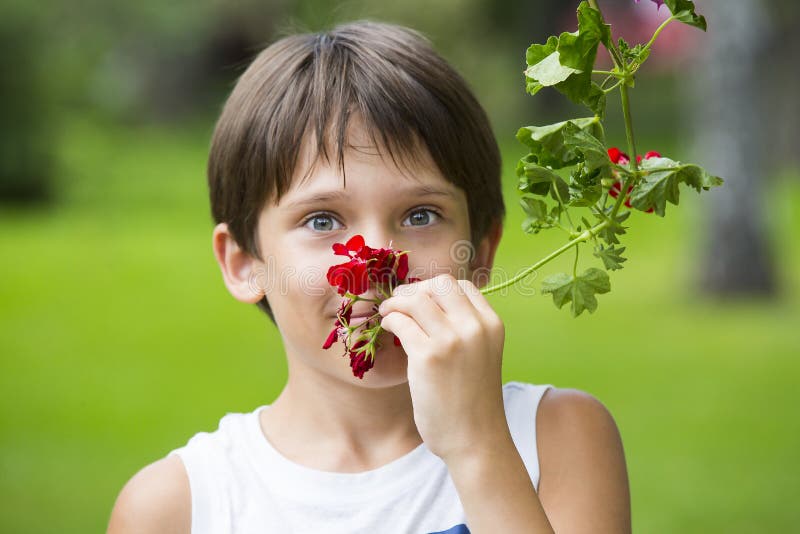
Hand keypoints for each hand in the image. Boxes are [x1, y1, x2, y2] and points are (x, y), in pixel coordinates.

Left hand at [378, 273, 508, 462]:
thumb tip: (426, 303)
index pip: (461, 286)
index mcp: (492, 324)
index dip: (435, 289)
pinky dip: (390, 320)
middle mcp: (475, 327)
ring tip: (389, 314)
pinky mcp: (429, 357)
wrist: (475, 440)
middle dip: (415, 290)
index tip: (420, 301)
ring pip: (416, 299)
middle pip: (439, 284)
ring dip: (396, 303)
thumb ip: (464, 329)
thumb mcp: (481, 355)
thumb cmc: (473, 401)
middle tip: (400, 304)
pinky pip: (401, 321)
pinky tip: (389, 329)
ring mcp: (453, 340)